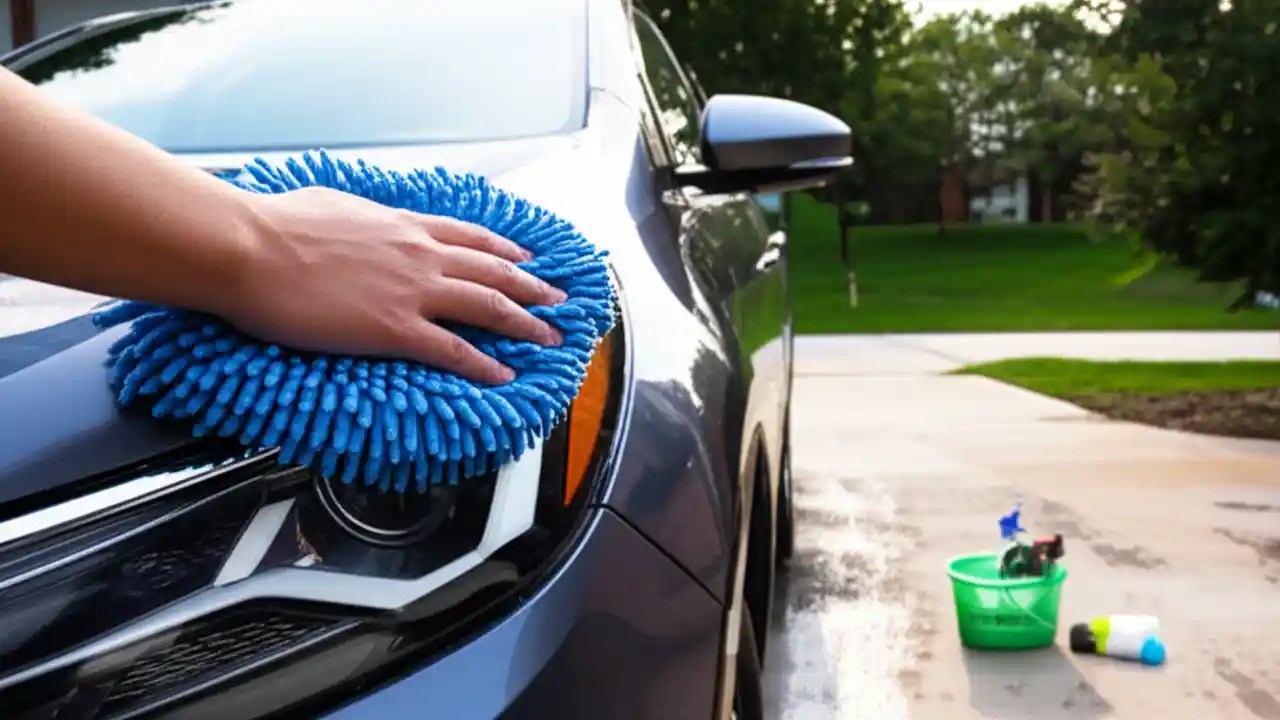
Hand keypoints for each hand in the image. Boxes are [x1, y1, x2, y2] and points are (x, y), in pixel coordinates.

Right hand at [221, 187, 564, 384]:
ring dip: (526, 325)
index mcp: (403, 224)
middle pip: (494, 273)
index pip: (470, 237)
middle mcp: (420, 254)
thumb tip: (362, 220)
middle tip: (559, 301)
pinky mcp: (395, 329)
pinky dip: (485, 365)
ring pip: (488, 308)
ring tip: (549, 339)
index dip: (505, 251)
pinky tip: (505, 375)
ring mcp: (412, 292)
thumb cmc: (276, 224)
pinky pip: (454, 350)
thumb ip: (362, 218)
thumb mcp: (332, 204)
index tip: (527, 260)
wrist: (250, 247)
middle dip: (533, 289)